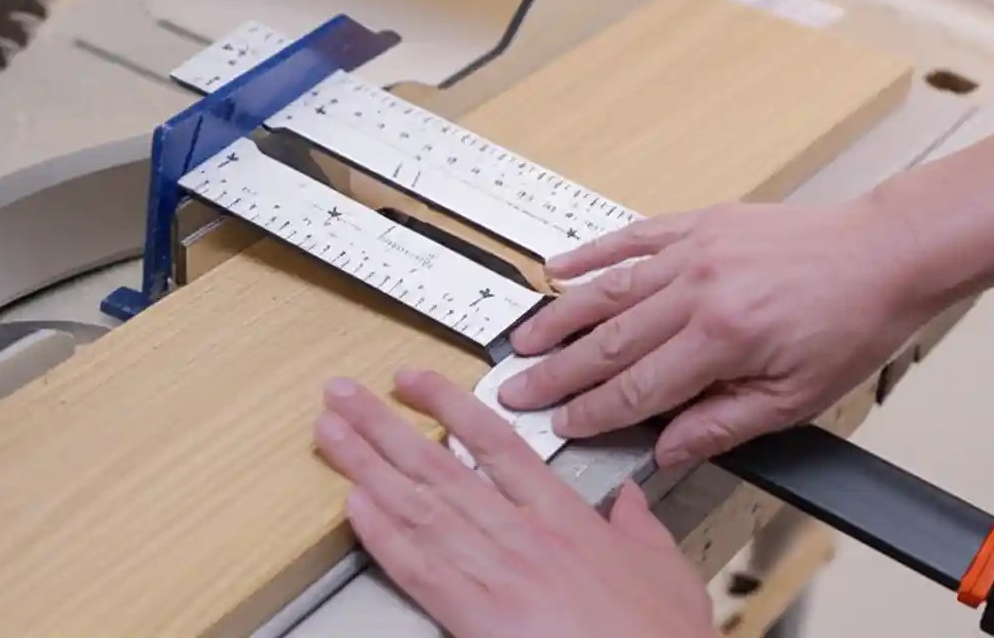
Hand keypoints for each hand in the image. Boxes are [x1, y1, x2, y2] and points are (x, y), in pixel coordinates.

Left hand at [313, 369, 717, 637]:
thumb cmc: (660, 636)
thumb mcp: (663, 566)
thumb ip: (638, 526)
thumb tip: (629, 499)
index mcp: (564, 517)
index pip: (495, 443)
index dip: (448, 405)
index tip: (412, 381)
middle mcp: (522, 535)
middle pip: (440, 466)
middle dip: (383, 425)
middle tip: (342, 395)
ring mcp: (497, 574)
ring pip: (420, 506)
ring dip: (367, 466)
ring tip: (331, 433)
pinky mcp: (478, 618)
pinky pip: (419, 568)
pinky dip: (383, 535)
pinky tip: (353, 506)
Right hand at [498, 200, 932, 465]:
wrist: (884, 254)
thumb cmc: (850, 324)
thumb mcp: (796, 398)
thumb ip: (723, 424)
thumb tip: (667, 447)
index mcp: (723, 339)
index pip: (638, 387)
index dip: (594, 412)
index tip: (561, 426)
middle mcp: (699, 290)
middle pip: (611, 341)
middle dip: (560, 372)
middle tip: (518, 389)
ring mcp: (695, 251)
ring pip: (610, 289)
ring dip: (562, 317)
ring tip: (525, 339)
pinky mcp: (701, 223)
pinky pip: (634, 237)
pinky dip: (593, 253)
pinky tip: (560, 267)